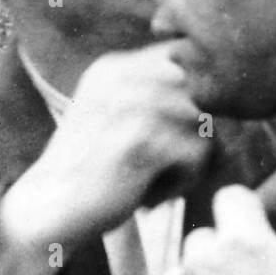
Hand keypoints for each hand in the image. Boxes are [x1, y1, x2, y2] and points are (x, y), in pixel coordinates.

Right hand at [1, 45, 209, 252]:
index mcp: (114, 67)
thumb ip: (157, 98)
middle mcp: (121, 76)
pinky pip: (199, 152)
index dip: (191, 103)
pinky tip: (151, 197)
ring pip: (204, 122)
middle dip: (196, 132)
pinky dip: (185, 181)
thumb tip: (227, 98)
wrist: (48, 209)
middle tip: (167, 168)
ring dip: (193, 160)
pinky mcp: (140, 139)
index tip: (169, 142)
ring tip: (158, 183)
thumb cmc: (92, 172)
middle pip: (201, 92)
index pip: (183, 65)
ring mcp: (130, 105)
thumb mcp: (117, 120)